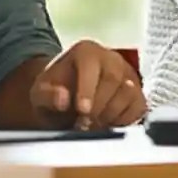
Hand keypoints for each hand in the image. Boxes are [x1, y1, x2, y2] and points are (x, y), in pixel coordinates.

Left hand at [29, 40, 145, 129]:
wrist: (67, 100)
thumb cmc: (55, 93)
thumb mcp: (40, 94)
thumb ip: (47, 96)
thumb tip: (62, 99)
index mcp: (86, 51)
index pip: (91, 65)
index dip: (87, 89)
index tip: (81, 110)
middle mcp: (111, 58)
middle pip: (113, 80)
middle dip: (98, 107)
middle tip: (83, 125)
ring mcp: (128, 75)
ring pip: (128, 93)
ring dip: (109, 115)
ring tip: (92, 125)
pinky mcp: (138, 93)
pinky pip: (138, 107)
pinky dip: (124, 120)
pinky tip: (107, 124)